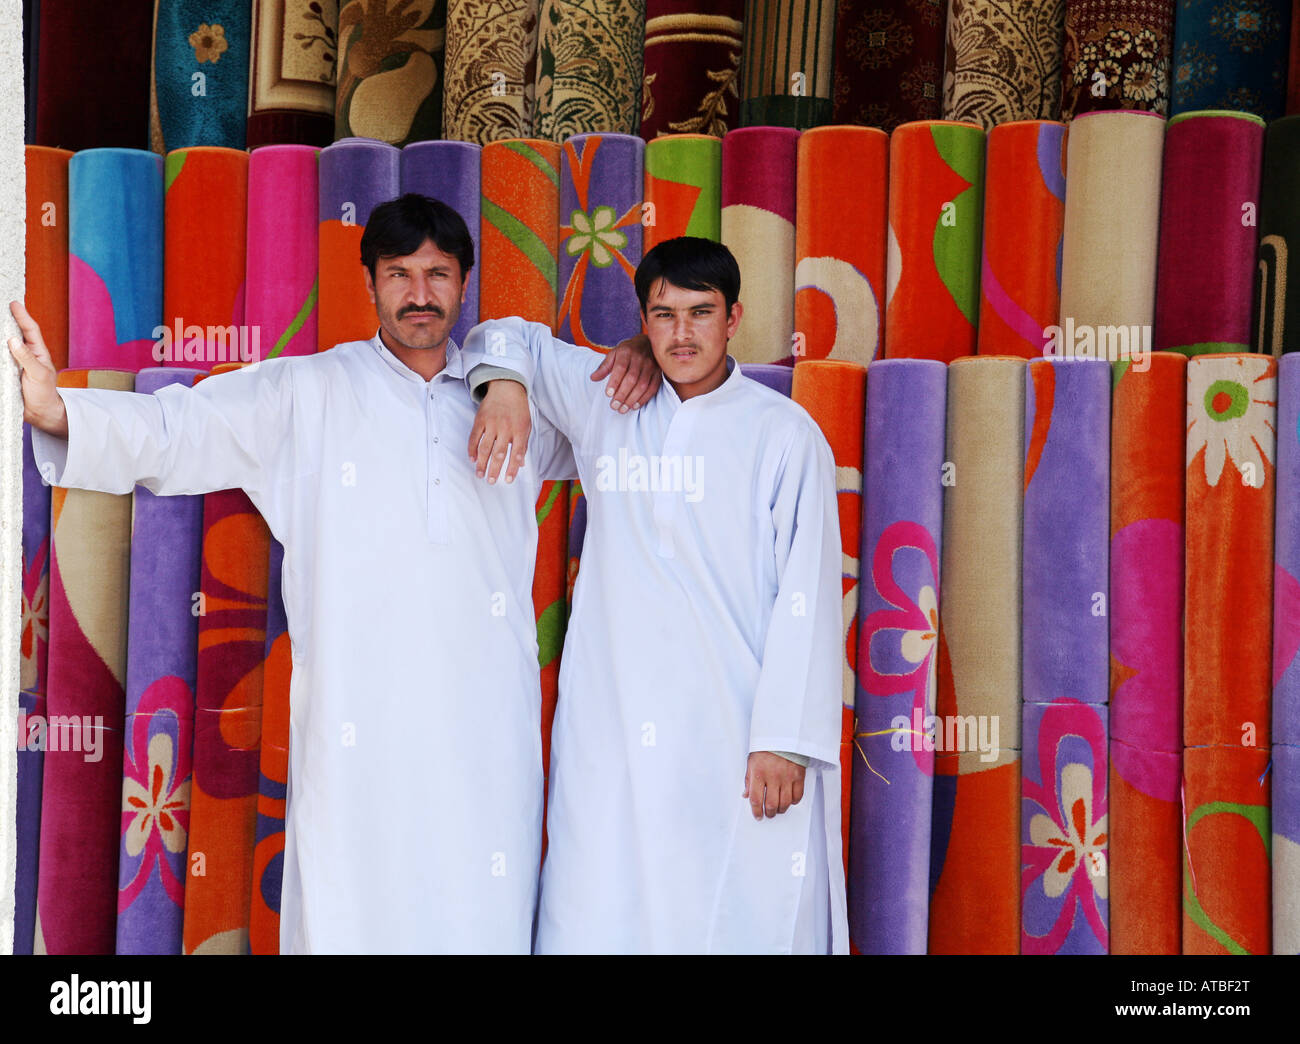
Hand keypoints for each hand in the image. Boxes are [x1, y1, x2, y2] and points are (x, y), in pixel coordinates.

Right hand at [8, 300, 66, 436]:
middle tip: (0, 305)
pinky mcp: (4, 371)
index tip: (14, 303)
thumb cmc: (44, 392)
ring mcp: (13, 362)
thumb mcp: (39, 374)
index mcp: (37, 351)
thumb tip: (13, 340)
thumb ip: (27, 358)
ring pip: (3, 344)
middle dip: (7, 319)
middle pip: (14, 333)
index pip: (29, 330)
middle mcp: (24, 354)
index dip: (22, 315)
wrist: (40, 413)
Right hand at [467, 379, 530, 484]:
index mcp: (519, 430)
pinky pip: (474, 437)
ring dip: (482, 463)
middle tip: (491, 481)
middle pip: (498, 453)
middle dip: (494, 469)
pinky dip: (472, 449)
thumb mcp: (526, 425)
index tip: (508, 480)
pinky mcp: (480, 419)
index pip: (516, 453)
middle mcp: (505, 428)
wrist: (506, 388)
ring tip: (480, 474)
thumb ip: (523, 445)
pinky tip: (472, 459)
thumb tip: (520, 464)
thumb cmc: (519, 409)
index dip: (512, 468)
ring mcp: (491, 423)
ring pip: (485, 447)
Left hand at [590, 332, 659, 411]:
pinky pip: (652, 388)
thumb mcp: (614, 354)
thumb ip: (604, 367)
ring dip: (632, 399)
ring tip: (622, 409)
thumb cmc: (627, 351)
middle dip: (622, 394)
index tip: (608, 394)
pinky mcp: (658, 373)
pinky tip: (634, 406)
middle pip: (631, 379)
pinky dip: (644, 399)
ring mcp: (651, 366)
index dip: (614, 382)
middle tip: (614, 406)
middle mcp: (640, 359)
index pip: (620, 368)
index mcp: (626, 352)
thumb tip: (593, 378)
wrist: (647, 343)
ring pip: (642, 385)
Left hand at [743, 751, 805, 820]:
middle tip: (768, 813)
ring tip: (778, 808)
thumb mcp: (751, 762)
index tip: (758, 816)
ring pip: (785, 803)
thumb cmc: (766, 748)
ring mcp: (787, 777)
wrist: (783, 735)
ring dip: (781, 809)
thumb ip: (748, 780)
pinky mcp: (799, 775)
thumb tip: (746, 795)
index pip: (755, 799)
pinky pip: (798, 795)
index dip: (756, 811)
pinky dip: (793, 801)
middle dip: (769, 813)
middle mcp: (773, 776)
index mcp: (758, 773)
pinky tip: (789, 800)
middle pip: (771, 804)